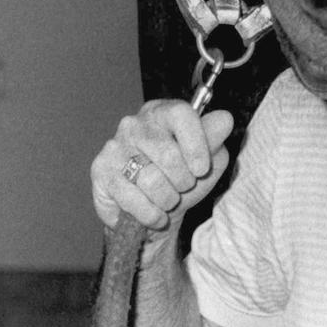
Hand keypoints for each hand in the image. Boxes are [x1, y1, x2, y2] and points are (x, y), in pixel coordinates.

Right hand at [91, 100, 234, 233]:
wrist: (155, 214)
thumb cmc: (183, 179)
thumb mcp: (209, 160)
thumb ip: (215, 140)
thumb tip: (225, 119)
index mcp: (163, 112)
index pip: (180, 114)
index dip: (195, 144)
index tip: (202, 169)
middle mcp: (135, 123)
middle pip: (168, 152)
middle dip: (183, 180)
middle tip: (184, 187)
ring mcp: (115, 146)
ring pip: (151, 179)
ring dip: (168, 199)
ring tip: (168, 200)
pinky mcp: (101, 172)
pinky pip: (132, 199)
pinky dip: (151, 214)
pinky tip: (155, 214)